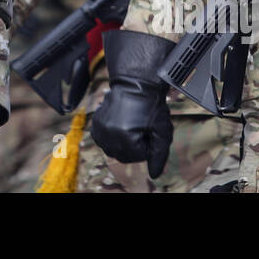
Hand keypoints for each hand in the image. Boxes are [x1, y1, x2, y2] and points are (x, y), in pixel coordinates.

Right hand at [89, 30, 174, 176]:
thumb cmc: (151, 105)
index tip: (150, 129)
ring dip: (123, 143)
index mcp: (126, 137)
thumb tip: (154, 175)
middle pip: (125, 157)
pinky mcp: (96, 124)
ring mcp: (100, 129)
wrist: (135, 83)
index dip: (148, 144)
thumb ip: (159, 155)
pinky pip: (103, 142)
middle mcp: (109, 135)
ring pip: (113, 151)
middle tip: (142, 127)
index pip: (140, 157)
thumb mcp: (162, 131)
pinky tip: (120, 126)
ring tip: (131, 126)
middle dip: (136, 146)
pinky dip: (111, 138)